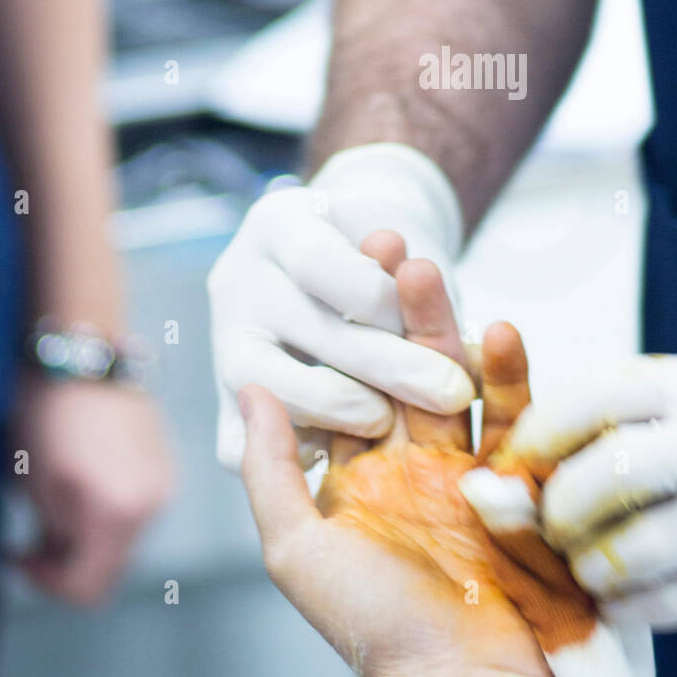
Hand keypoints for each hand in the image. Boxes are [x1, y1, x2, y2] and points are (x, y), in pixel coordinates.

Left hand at [9, 370, 173, 604]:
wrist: (82, 350)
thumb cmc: (49, 409)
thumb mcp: (35, 486)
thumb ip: (53, 536)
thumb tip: (56, 554)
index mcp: (123, 512)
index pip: (88, 586)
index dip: (45, 582)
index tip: (16, 555)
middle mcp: (156, 501)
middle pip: (111, 564)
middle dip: (67, 557)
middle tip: (29, 533)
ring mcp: (164, 478)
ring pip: (123, 535)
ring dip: (87, 531)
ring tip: (50, 498)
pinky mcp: (162, 459)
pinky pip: (134, 504)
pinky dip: (106, 505)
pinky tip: (77, 476)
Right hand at [209, 143, 474, 471]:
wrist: (350, 276)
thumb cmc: (385, 260)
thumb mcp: (402, 243)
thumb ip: (412, 276)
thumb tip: (419, 282)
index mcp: (279, 225)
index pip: (321, 265)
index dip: (382, 300)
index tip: (441, 327)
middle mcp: (238, 281)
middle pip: (312, 331)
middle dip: (394, 368)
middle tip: (452, 394)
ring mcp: (223, 344)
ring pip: (275, 390)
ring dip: (346, 411)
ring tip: (390, 417)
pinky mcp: (224, 405)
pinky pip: (244, 446)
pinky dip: (298, 451)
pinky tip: (345, 446)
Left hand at [239, 240, 580, 676]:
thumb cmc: (377, 629)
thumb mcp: (300, 551)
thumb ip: (273, 470)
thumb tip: (250, 387)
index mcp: (362, 476)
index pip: (349, 381)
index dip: (346, 324)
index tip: (345, 264)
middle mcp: (414, 464)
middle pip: (404, 367)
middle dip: (399, 307)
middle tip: (395, 243)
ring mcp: (470, 468)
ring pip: (458, 380)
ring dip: (447, 325)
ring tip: (433, 273)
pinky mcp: (521, 479)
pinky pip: (516, 417)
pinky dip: (511, 373)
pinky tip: (501, 330)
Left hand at [500, 354, 676, 629]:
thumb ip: (647, 404)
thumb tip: (550, 429)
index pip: (597, 397)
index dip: (543, 430)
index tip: (521, 456)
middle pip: (603, 476)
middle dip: (556, 506)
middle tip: (549, 518)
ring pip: (624, 552)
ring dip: (585, 563)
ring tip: (587, 558)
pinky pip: (657, 605)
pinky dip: (623, 603)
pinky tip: (625, 591)